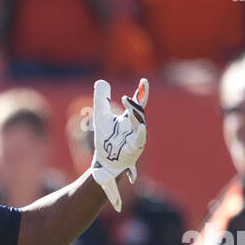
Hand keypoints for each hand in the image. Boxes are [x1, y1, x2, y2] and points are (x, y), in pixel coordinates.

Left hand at [91, 77, 148, 212]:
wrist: (103, 164)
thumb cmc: (105, 140)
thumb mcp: (101, 118)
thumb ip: (101, 100)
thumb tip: (101, 82)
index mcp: (129, 119)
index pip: (138, 103)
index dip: (142, 92)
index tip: (143, 81)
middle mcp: (136, 128)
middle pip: (139, 113)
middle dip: (135, 105)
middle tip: (126, 98)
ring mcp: (136, 139)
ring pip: (141, 126)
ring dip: (137, 117)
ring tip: (131, 108)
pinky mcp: (134, 151)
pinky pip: (139, 142)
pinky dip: (141, 134)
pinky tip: (141, 127)